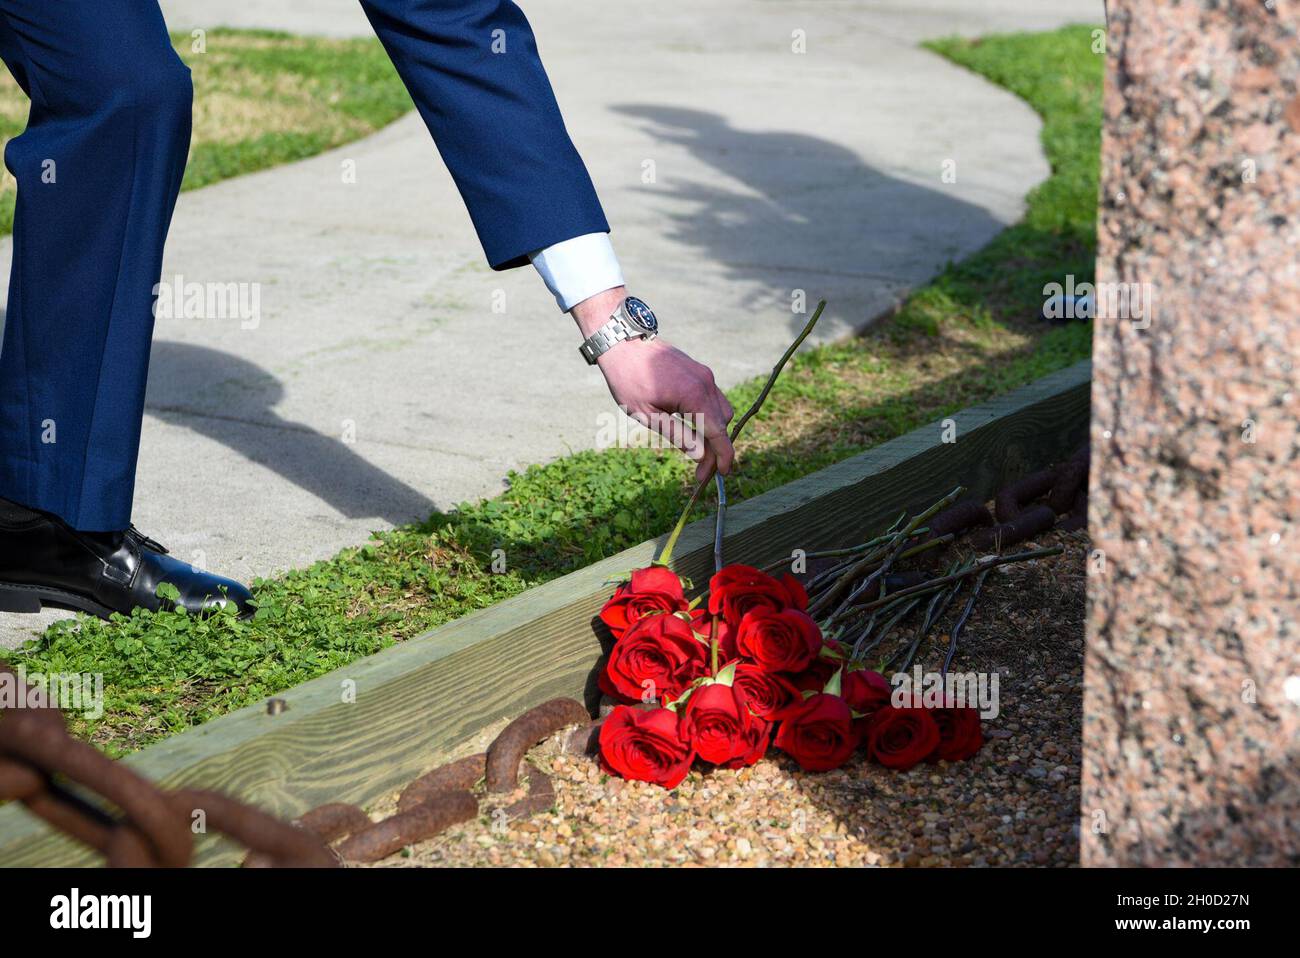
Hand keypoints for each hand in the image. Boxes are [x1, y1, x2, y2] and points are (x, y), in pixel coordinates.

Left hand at [573, 287, 734, 482]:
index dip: (723, 456)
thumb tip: (700, 455)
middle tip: (700, 470)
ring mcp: (704, 374)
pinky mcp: (699, 370)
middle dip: (716, 448)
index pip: (719, 432)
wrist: (621, 342)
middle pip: (723, 423)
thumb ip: (677, 435)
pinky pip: (712, 398)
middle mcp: (705, 382)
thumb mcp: (648, 415)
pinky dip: (708, 415)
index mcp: (694, 395)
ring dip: (713, 431)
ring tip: (695, 449)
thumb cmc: (628, 379)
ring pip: (721, 410)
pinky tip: (691, 426)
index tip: (721, 475)